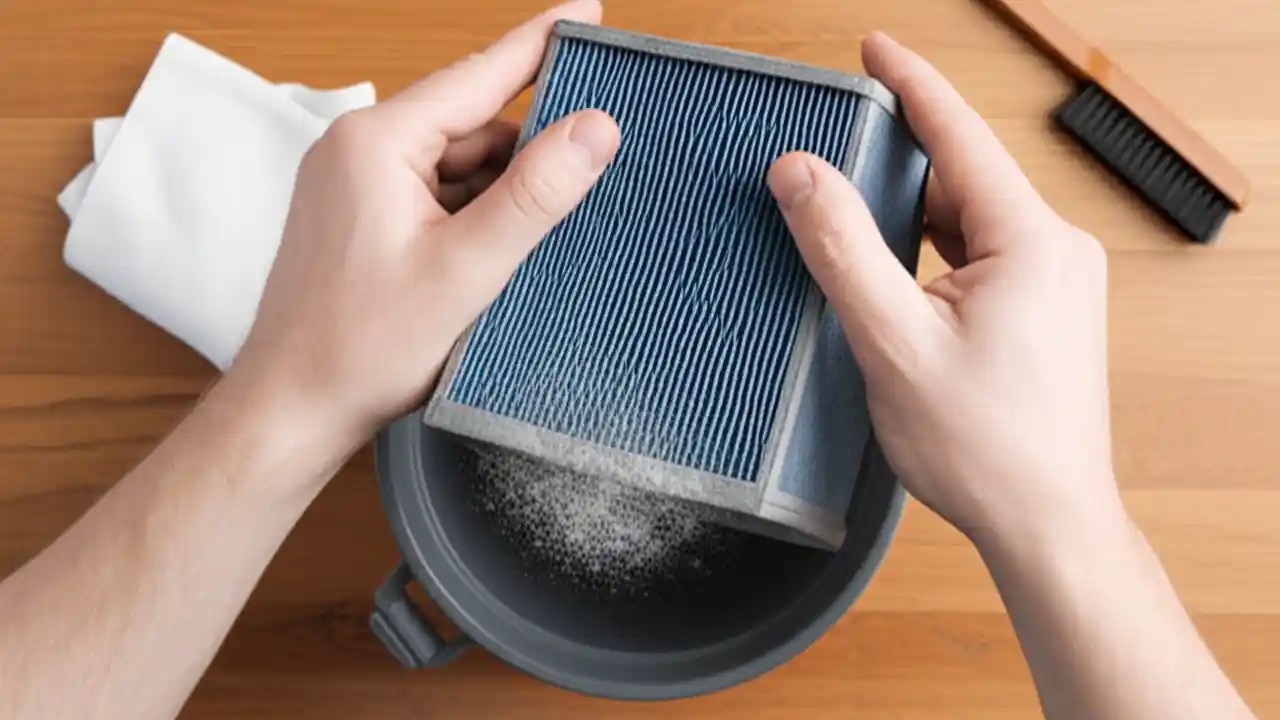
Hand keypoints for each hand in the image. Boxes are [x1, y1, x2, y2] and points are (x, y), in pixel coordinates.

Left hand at [225, 0, 620, 452]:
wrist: (292, 407)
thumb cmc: (360, 348)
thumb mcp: (466, 270)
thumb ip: (534, 195)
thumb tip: (595, 129)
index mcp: (377, 142)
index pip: (478, 74)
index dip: (541, 43)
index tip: (588, 13)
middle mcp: (359, 148)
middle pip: (471, 122)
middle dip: (530, 146)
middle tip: (590, 166)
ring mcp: (356, 183)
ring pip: (456, 163)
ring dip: (502, 189)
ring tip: (541, 236)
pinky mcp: (361, 216)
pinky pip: (434, 193)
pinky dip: (475, 212)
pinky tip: (503, 248)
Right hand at [767, 33, 1118, 547]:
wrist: (1045, 522)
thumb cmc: (982, 446)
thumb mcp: (893, 340)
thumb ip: (843, 248)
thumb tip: (800, 172)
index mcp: (1030, 242)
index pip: (960, 135)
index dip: (910, 85)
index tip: (872, 48)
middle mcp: (1055, 251)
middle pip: (962, 176)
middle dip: (899, 155)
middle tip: (835, 139)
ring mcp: (1055, 283)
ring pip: (969, 219)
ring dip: (914, 209)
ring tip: (852, 205)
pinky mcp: (1045, 311)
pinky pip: (982, 254)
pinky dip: (934, 247)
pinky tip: (894, 264)